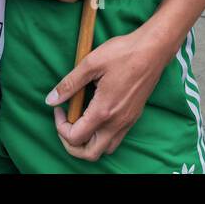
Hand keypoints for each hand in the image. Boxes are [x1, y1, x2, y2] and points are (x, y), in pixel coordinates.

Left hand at [47, 27, 169, 160]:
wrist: (154, 49)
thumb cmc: (123, 53)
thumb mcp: (90, 63)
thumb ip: (69, 84)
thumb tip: (50, 100)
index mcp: (103, 111)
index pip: (75, 138)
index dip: (60, 127)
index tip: (59, 108)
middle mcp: (117, 122)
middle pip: (90, 153)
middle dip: (72, 144)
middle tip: (66, 123)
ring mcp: (127, 121)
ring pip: (105, 148)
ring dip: (89, 142)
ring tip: (80, 120)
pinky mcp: (134, 116)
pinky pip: (116, 138)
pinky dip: (102, 135)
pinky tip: (96, 113)